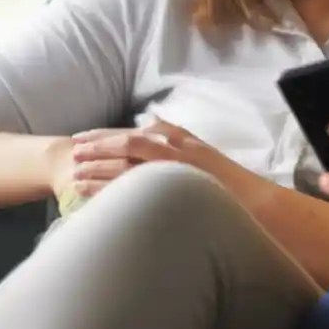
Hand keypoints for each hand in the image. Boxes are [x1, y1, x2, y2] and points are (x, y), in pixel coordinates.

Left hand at [68, 119, 223, 200]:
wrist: (254, 202)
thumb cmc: (227, 182)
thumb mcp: (202, 152)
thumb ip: (177, 140)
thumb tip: (153, 126)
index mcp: (179, 138)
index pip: (135, 131)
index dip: (106, 135)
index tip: (82, 138)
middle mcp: (175, 148)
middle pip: (127, 142)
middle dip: (98, 146)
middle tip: (74, 152)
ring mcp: (174, 169)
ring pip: (127, 164)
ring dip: (99, 168)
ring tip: (76, 175)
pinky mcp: (173, 189)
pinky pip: (135, 188)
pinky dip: (111, 190)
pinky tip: (93, 193)